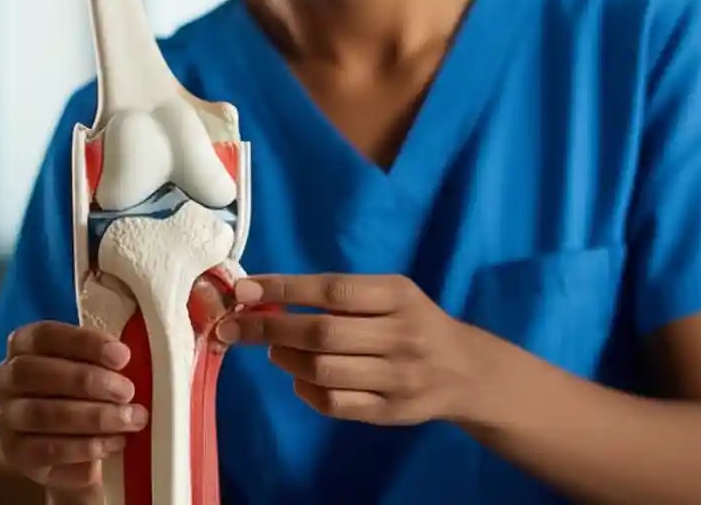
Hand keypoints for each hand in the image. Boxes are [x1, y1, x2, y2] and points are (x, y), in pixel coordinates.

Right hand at [0, 321, 148, 494]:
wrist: (73, 448)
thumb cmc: (85, 394)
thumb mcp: (94, 368)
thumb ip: (105, 359)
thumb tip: (128, 358)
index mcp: (23, 345)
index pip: (45, 335)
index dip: (84, 343)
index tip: (121, 356)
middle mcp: (5, 378)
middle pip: (36, 372)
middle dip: (87, 381)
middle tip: (127, 392)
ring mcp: (6, 417)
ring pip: (42, 414)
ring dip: (92, 417)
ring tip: (129, 420)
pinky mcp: (14, 454)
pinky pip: (46, 450)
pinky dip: (84, 447)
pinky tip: (112, 444)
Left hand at [216, 274, 484, 426]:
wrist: (466, 371)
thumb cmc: (413, 321)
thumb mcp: (391, 294)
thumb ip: (340, 294)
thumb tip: (266, 295)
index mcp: (398, 296)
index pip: (333, 291)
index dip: (284, 289)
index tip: (244, 289)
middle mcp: (401, 336)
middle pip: (322, 334)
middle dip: (269, 329)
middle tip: (234, 326)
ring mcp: (397, 378)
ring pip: (324, 371)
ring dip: (285, 359)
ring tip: (272, 349)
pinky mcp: (391, 412)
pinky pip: (335, 403)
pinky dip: (305, 390)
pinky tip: (298, 376)